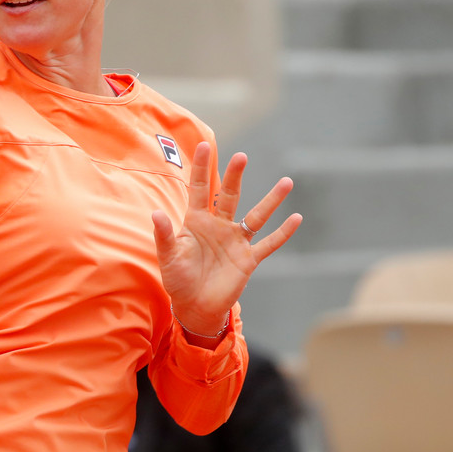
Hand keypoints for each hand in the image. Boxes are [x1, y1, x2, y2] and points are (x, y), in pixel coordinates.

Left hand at [150, 141, 301, 339]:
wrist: (194, 306)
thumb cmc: (178, 279)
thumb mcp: (168, 257)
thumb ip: (164, 235)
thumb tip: (155, 213)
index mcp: (197, 222)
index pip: (200, 190)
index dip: (202, 168)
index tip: (205, 145)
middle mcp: (219, 226)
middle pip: (230, 196)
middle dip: (235, 177)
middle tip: (242, 156)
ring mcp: (236, 241)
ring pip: (256, 216)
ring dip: (271, 200)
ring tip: (286, 182)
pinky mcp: (248, 259)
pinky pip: (269, 243)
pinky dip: (283, 233)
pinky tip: (296, 218)